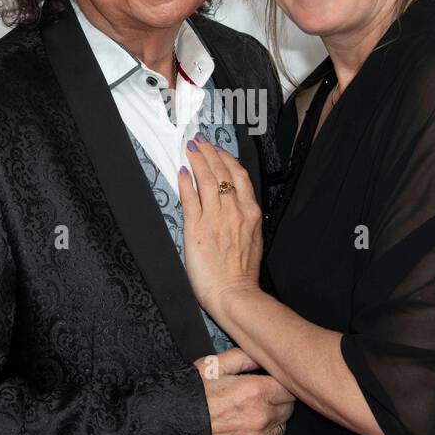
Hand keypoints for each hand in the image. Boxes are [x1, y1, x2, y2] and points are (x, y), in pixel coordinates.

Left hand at [176, 134, 263, 316]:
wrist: (234, 293)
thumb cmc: (242, 273)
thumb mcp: (253, 239)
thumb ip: (246, 220)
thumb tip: (236, 206)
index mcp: (251, 213)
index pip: (240, 176)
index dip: (227, 158)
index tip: (219, 150)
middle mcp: (235, 211)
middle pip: (222, 172)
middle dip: (209, 153)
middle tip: (200, 141)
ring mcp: (215, 218)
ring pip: (206, 180)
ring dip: (197, 160)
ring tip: (190, 148)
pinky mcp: (197, 227)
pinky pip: (189, 198)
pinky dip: (185, 182)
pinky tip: (181, 172)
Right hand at [195, 348, 293, 434]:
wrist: (169, 430)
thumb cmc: (189, 398)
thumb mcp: (212, 366)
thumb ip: (243, 356)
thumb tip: (261, 351)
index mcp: (255, 391)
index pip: (289, 386)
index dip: (280, 382)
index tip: (271, 382)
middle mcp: (261, 418)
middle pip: (288, 407)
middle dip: (276, 400)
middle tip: (255, 397)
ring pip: (280, 428)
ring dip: (271, 421)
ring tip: (245, 414)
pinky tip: (240, 431)